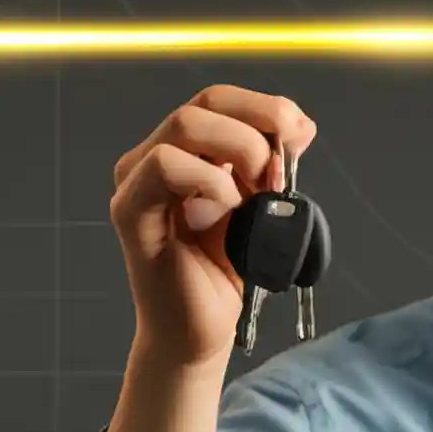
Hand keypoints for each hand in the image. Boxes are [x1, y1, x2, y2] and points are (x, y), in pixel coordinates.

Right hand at [109, 84, 317, 366]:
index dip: (265, 107)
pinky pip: (165, 165)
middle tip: (278, 174)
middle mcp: (154, 157)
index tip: (302, 133)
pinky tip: (226, 210)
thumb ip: (272, 166)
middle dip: (258, 128)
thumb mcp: (263, 207)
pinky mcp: (131, 212)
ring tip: (255, 195)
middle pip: (205, 103)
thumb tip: (299, 124)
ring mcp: (138, 181)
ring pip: (185, 124)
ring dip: (238, 151)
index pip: (221, 100)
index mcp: (186, 151)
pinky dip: (210, 181)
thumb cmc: (228, 271)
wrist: (203, 331)